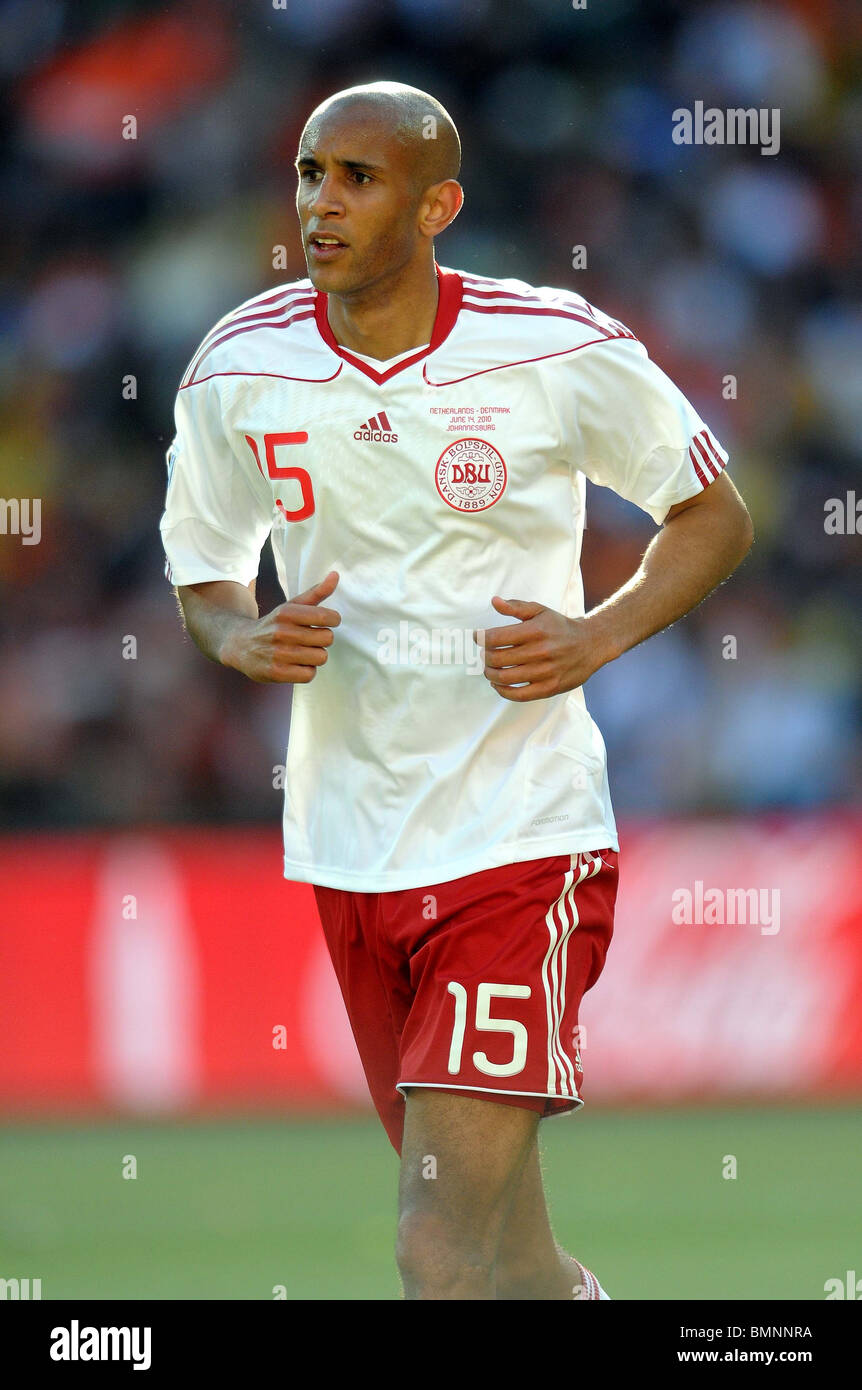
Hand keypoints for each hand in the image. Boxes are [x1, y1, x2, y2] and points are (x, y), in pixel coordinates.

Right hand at [224, 571, 340, 683]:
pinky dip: (306, 671)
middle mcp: (282, 632)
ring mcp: (278, 653)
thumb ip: (316, 592)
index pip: (327, 617)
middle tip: (308, 639)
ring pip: (321, 657)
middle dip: (322, 639)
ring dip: (314, 656)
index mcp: (287, 613)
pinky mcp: (276, 673)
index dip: (332, 620)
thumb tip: (336, 575)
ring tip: (301, 652)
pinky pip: (310, 674)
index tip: (323, 622)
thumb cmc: (274, 624)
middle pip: (327, 638)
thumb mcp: (292, 606)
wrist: (240, 645)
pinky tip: (295, 664)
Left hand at [475, 595, 610, 701]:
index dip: (481, 638)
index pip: (496, 637)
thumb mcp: (540, 611)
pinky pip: (519, 695)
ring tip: (489, 669)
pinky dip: (503, 691)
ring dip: (490, 674)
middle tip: (484, 655)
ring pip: (505, 677)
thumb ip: (516, 607)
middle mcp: (541, 651)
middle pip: (497, 659)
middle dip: (484, 657)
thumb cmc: (560, 627)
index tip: (478, 637)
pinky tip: (498, 684)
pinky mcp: (550, 688)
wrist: (591, 644)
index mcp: (536, 630)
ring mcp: (546, 672)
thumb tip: (494, 601)